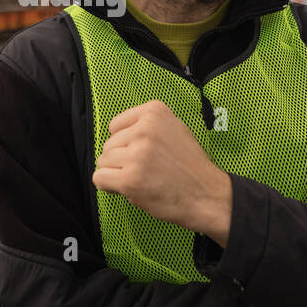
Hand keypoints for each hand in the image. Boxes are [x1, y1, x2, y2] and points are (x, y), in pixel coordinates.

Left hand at [91, 99, 232, 242]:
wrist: (207, 195)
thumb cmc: (190, 166)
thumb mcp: (174, 128)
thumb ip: (147, 126)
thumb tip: (117, 133)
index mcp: (154, 112)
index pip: (115, 125)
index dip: (125, 142)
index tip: (141, 151)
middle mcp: (144, 129)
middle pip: (108, 144)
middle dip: (122, 159)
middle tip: (146, 169)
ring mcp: (137, 154)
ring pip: (103, 162)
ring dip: (117, 174)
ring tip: (142, 178)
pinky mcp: (130, 179)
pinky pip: (99, 178)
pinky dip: (110, 186)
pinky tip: (130, 188)